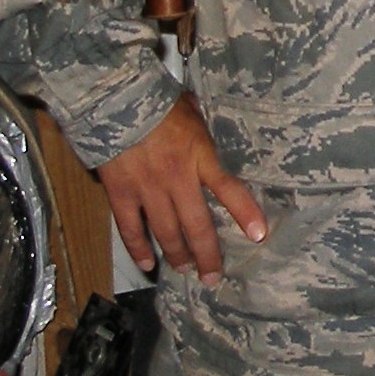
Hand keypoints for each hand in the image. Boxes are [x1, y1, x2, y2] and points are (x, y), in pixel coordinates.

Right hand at [97, 94, 266, 286]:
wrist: (116, 98)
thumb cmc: (157, 100)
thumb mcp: (191, 110)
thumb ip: (201, 131)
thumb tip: (208, 135)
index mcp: (199, 157)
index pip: (228, 189)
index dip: (245, 213)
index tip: (258, 235)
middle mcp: (177, 179)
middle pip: (197, 226)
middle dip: (207, 255)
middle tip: (212, 276)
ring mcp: (148, 189)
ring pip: (166, 232)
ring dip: (178, 255)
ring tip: (186, 270)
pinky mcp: (122, 193)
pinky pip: (131, 227)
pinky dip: (139, 248)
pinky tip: (148, 263)